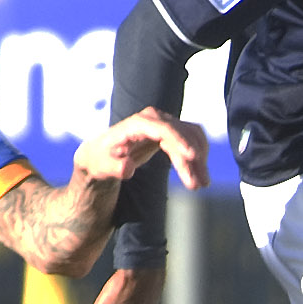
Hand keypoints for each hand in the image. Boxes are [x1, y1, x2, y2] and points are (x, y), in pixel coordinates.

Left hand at [72, 110, 208, 192]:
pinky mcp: (170, 131)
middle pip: (181, 134)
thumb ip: (115, 168)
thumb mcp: (102, 167)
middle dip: (193, 159)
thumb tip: (128, 168)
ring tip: (202, 184)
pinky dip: (198, 157)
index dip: (180, 140)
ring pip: (191, 137)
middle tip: (199, 185)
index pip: (164, 128)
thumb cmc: (100, 160)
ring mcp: (163, 123)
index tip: (193, 156)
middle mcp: (153, 119)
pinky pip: (191, 140)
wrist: (101, 155)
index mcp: (137, 124)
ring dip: (199, 160)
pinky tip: (200, 174)